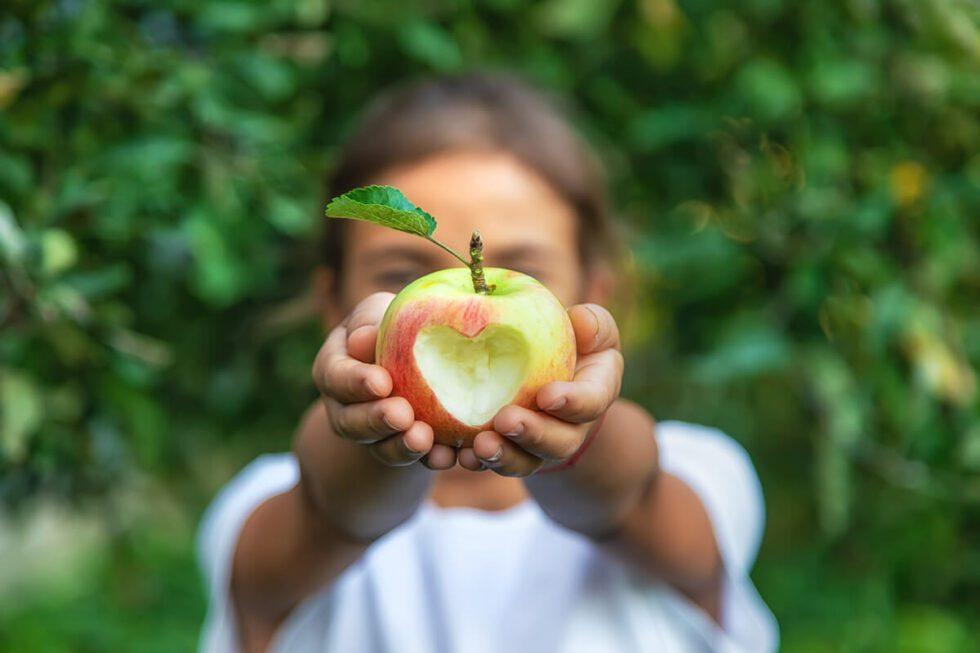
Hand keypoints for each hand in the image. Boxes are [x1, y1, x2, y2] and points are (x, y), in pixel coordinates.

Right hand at [312, 292, 456, 469]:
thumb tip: (365, 339)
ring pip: (378, 447)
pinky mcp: (401, 447)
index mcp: (334, 368)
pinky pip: (411, 459)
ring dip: (400, 446)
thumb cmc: (394, 323)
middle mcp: (344, 407)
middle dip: (377, 420)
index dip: (356, 381)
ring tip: (423, 439)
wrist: (419, 352)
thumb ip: (370, 322)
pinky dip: (428, 459)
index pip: (336, 376)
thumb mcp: (380, 312)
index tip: (382, 382)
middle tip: (402, 415)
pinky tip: (446, 455)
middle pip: (351, 421)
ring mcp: (371, 433)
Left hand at [457, 304, 623, 476]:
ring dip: (504, 455)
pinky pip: (496, 462)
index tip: (547, 395)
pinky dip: (477, 461)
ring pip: (525, 460)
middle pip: (558, 442)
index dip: (572, 402)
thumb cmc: (576, 346)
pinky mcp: (511, 452)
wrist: (555, 380)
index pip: (591, 402)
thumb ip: (593, 325)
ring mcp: (539, 446)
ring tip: (481, 445)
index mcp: (594, 394)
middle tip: (506, 420)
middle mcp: (571, 429)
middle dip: (532, 434)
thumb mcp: (592, 329)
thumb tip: (580, 322)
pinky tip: (460, 455)